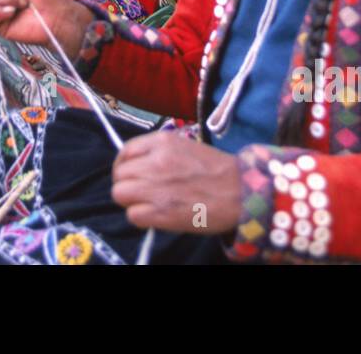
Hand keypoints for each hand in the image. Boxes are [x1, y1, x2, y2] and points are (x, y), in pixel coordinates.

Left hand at [111, 131, 241, 234]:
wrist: (241, 191)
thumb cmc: (217, 170)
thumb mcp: (185, 147)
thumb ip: (158, 153)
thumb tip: (137, 167)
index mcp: (162, 142)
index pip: (125, 151)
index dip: (124, 165)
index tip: (130, 174)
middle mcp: (154, 161)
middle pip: (119, 175)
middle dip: (127, 184)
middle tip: (141, 192)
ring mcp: (155, 187)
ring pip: (120, 194)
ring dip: (131, 201)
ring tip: (147, 204)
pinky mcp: (160, 212)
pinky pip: (133, 215)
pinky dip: (141, 218)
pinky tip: (154, 216)